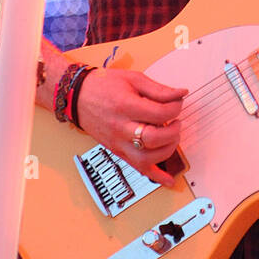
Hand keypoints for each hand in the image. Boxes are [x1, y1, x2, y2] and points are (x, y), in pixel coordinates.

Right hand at [73, 68, 187, 186]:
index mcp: (125, 106)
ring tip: (171, 138)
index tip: (177, 103)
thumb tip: (180, 94)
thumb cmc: (104, 86)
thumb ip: (159, 89)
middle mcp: (120, 127)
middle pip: (153, 138)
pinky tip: (168, 179)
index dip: (175, 108)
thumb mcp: (133, 79)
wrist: (78, 96)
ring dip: (167, 150)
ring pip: (147, 158)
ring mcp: (118, 143)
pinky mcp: (118, 151)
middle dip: (173, 131)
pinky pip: (138, 169)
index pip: (159, 114)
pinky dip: (155, 176)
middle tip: (176, 122)